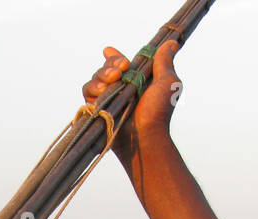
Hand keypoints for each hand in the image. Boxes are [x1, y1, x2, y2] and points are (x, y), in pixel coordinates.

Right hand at [81, 40, 180, 164]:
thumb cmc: (159, 112)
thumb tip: (171, 42)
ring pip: (94, 79)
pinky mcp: (97, 110)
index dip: (114, 57)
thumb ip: (165, 61)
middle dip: (110, 65)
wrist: (144, 136)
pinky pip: (86, 93)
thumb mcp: (167, 82)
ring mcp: (108, 100)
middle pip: (105, 68)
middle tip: (121, 71)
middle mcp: (119, 89)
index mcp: (134, 81)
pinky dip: (92, 89)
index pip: (119, 64)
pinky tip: (101, 92)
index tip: (118, 57)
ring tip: (112, 82)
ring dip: (101, 76)